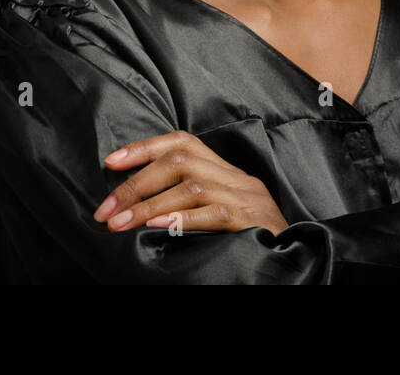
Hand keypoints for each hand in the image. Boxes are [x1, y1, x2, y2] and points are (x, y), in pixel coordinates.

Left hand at [92, 130, 290, 236]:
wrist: (294, 257)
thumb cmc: (248, 239)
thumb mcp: (219, 212)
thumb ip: (188, 201)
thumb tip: (136, 205)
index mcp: (227, 171)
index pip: (183, 142)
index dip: (145, 147)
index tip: (111, 162)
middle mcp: (238, 177)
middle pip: (181, 160)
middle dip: (136, 184)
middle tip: (105, 210)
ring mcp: (247, 196)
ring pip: (191, 186)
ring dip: (148, 206)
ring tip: (120, 224)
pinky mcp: (252, 219)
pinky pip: (214, 212)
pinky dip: (181, 218)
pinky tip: (156, 228)